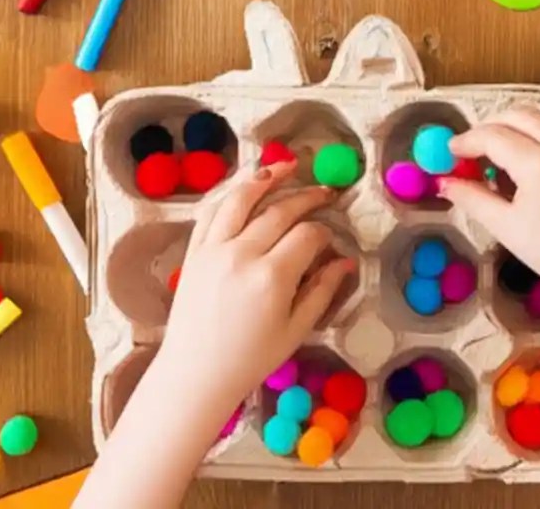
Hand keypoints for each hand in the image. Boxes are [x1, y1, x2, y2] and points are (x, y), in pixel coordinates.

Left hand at [159, 161, 356, 407]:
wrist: (195, 372)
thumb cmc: (250, 359)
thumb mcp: (295, 329)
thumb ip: (321, 290)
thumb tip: (345, 261)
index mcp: (271, 278)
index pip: (306, 235)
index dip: (324, 231)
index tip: (331, 237)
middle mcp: (241, 255)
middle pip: (279, 211)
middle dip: (306, 197)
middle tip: (325, 191)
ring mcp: (213, 250)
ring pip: (241, 200)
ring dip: (266, 179)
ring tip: (287, 166)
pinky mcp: (193, 252)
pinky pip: (211, 212)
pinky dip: (230, 194)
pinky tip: (247, 186)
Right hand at [439, 99, 539, 300]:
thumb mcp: (507, 228)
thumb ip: (473, 198)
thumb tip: (445, 182)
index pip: (493, 136)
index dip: (466, 141)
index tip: (451, 152)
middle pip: (518, 115)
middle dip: (491, 127)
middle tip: (474, 150)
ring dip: (523, 117)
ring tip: (509, 142)